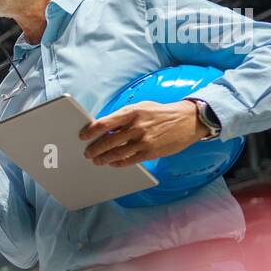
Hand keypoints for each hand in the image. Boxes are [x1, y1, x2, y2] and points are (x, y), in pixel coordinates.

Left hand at [79, 99, 208, 166]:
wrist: (188, 120)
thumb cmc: (160, 113)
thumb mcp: (141, 107)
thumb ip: (123, 116)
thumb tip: (103, 126)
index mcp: (132, 112)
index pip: (104, 123)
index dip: (90, 131)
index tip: (82, 136)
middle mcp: (136, 126)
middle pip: (108, 141)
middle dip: (94, 149)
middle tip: (87, 153)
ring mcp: (144, 140)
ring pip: (117, 153)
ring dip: (104, 159)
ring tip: (97, 160)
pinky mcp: (151, 152)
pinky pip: (129, 160)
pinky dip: (118, 163)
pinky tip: (113, 163)